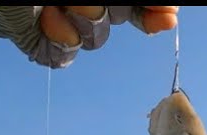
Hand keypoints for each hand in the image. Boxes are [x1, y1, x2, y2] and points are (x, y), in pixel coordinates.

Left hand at [39, 6, 177, 44]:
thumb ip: (139, 0)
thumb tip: (171, 18)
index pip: (136, 10)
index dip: (151, 14)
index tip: (165, 16)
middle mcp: (79, 1)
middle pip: (119, 18)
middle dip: (111, 6)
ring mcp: (57, 22)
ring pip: (93, 40)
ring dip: (82, 16)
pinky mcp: (34, 42)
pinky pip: (61, 57)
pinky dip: (58, 38)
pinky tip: (46, 14)